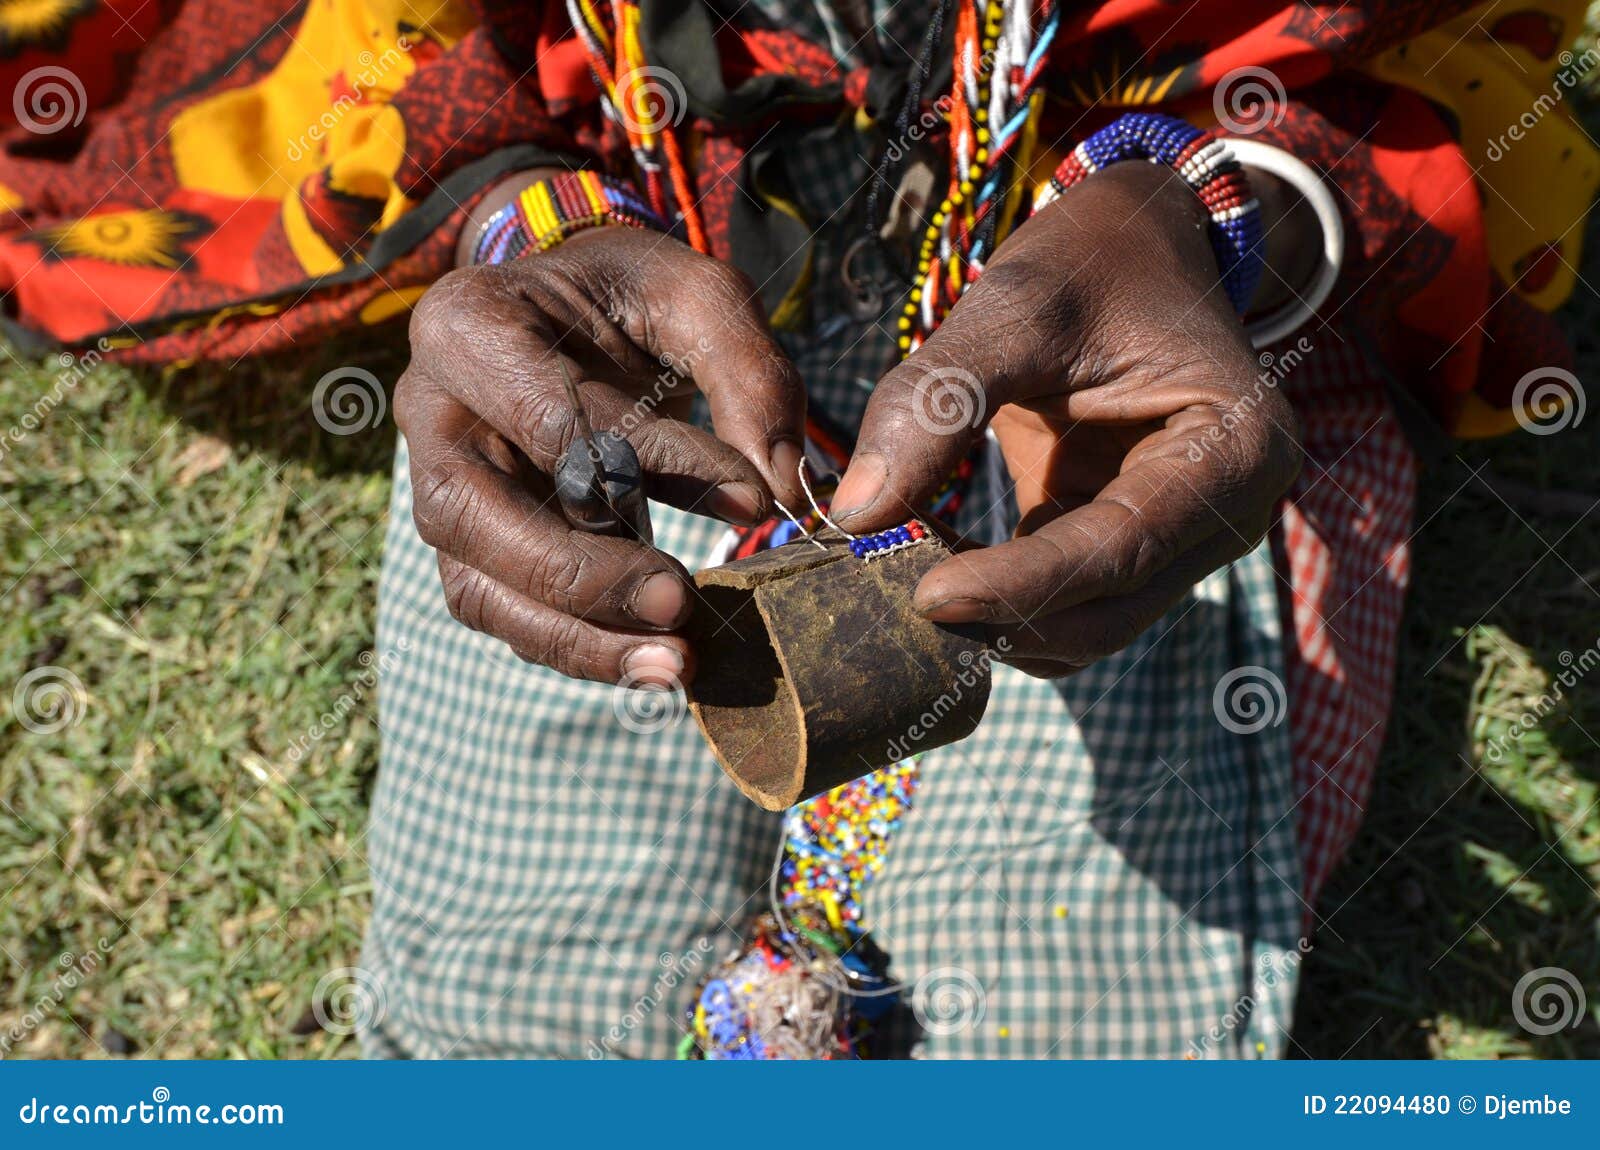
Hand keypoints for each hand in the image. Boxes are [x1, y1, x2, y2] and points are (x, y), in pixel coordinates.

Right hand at [396, 224, 806, 685]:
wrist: (572, 315)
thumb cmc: (630, 298)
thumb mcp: (697, 296)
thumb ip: (748, 375)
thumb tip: (780, 491)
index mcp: (468, 324)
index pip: (556, 420)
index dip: (657, 468)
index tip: (752, 500)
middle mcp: (429, 410)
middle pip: (475, 518)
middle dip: (582, 577)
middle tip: (682, 610)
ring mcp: (437, 485)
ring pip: (480, 588)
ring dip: (576, 640)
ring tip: (675, 668)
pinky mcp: (469, 545)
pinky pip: (506, 613)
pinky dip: (578, 648)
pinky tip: (655, 665)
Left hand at [829, 161, 1302, 676]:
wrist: (1134, 240)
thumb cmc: (1091, 259)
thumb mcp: (1015, 308)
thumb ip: (934, 405)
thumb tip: (854, 516)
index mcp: (1233, 451)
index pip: (1117, 551)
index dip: (1018, 586)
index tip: (924, 597)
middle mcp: (1225, 514)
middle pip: (1105, 613)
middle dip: (1000, 619)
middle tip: (892, 599)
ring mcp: (1179, 539)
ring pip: (1080, 628)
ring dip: (992, 620)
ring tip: (900, 572)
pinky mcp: (1124, 544)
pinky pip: (1057, 601)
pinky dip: (992, 595)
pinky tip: (925, 557)